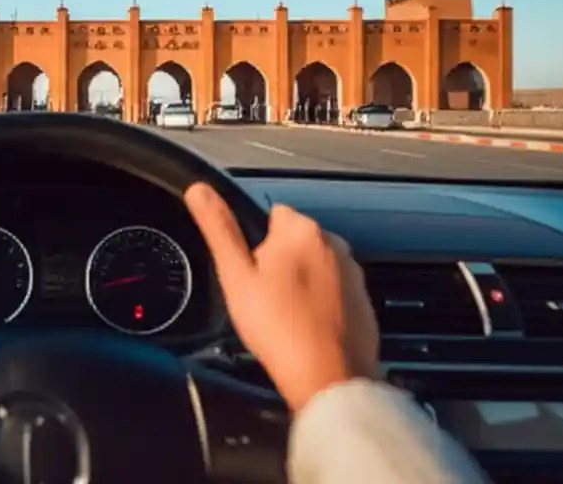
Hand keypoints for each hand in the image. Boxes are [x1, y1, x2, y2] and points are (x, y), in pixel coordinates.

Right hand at [184, 183, 377, 411]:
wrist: (328, 376)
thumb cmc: (276, 325)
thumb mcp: (236, 276)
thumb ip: (219, 229)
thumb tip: (197, 187)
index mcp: (300, 229)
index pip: (272, 216)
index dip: (256, 244)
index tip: (251, 273)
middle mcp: (334, 242)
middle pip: (296, 241)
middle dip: (281, 262)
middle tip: (264, 298)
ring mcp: (354, 272)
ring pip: (317, 267)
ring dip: (303, 282)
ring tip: (286, 317)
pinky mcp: (365, 300)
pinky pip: (336, 292)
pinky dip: (323, 303)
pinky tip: (309, 328)